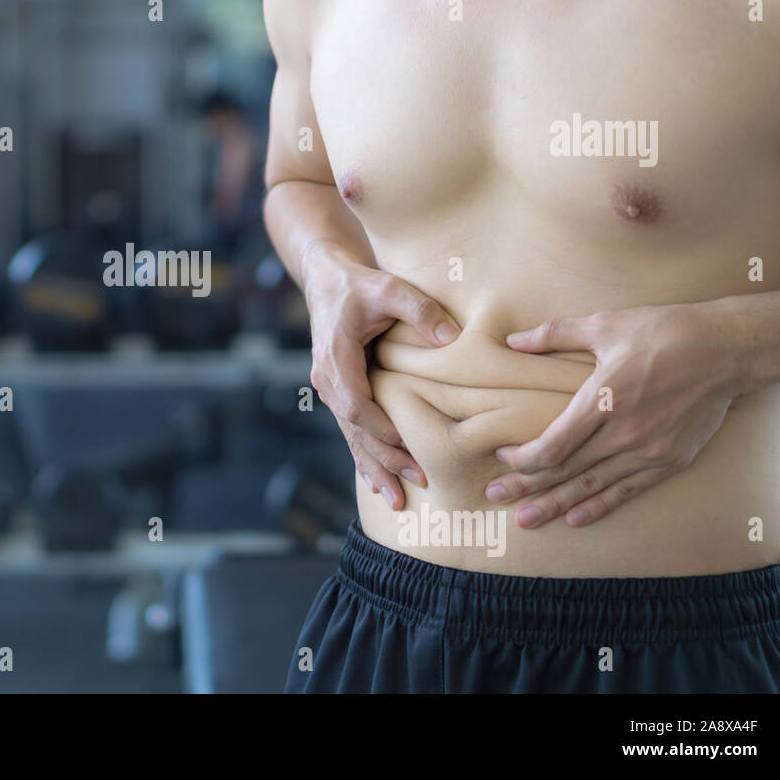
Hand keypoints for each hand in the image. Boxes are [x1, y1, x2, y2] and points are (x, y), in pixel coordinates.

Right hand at [302, 244, 460, 509]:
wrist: (327, 280)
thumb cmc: (359, 284)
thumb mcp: (390, 287)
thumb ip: (421, 309)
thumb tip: (453, 338)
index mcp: (336, 356)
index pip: (356, 403)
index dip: (381, 427)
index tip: (408, 445)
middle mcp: (327, 378)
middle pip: (355, 429)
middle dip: (384, 458)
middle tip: (417, 481)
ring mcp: (329, 388)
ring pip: (351, 436)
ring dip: (374, 467)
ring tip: (397, 499)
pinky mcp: (338, 393)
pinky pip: (351, 430)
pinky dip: (365, 457)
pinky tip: (380, 484)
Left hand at [487, 302, 742, 528]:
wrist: (726, 350)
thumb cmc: (663, 332)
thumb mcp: (605, 325)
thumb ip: (554, 334)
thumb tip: (512, 340)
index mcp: (603, 400)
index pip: (552, 445)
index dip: (523, 457)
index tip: (503, 454)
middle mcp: (625, 432)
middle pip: (565, 470)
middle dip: (526, 485)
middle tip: (494, 495)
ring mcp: (650, 451)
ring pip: (593, 486)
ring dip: (556, 504)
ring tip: (526, 521)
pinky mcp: (670, 460)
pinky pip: (628, 490)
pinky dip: (600, 506)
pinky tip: (575, 517)